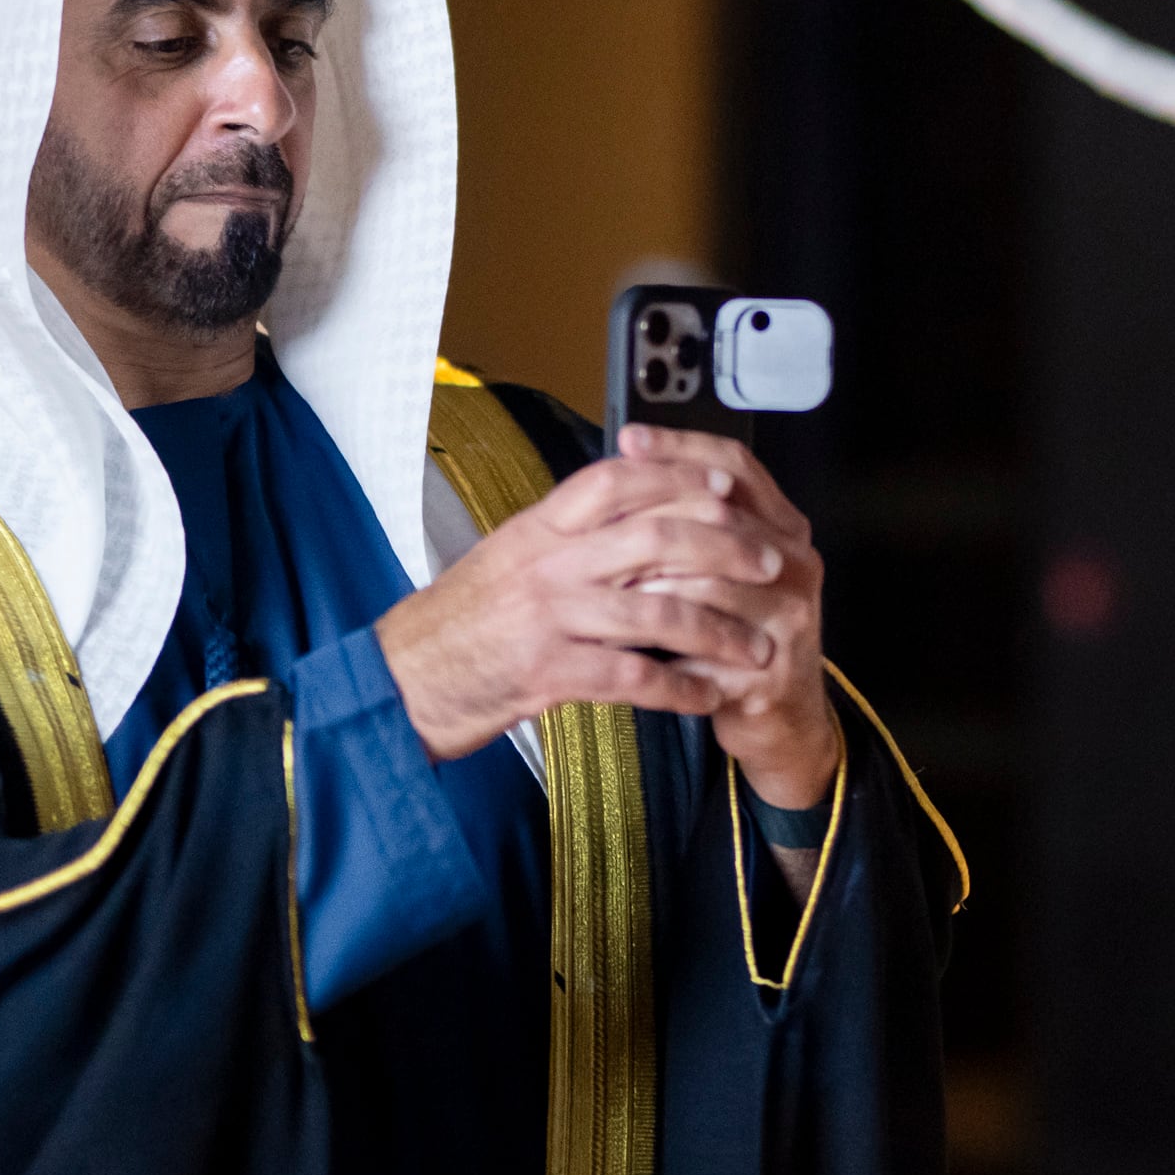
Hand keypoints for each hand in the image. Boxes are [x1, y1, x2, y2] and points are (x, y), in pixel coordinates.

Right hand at [377, 427, 833, 803]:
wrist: (404, 682)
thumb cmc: (460, 623)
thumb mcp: (508, 558)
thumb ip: (566, 533)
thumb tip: (631, 504)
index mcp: (538, 528)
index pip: (618, 480)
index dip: (680, 476)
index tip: (730, 483)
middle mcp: (547, 564)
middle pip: (655, 537)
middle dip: (726, 548)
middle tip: (770, 562)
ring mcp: (548, 617)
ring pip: (656, 609)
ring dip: (719, 630)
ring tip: (756, 646)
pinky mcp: (548, 673)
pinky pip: (633, 677)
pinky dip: (680, 688)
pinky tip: (708, 697)